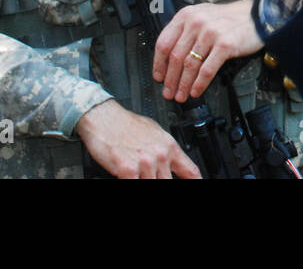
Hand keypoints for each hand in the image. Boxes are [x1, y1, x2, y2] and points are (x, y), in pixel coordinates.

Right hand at [75, 99, 200, 178]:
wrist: (104, 117)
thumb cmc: (126, 124)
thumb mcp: (155, 133)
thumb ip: (165, 150)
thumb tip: (172, 162)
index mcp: (169, 146)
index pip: (190, 171)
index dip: (196, 181)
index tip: (199, 183)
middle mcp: (160, 155)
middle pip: (168, 182)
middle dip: (161, 181)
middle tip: (152, 175)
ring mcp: (145, 162)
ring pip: (152, 184)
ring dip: (145, 180)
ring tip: (139, 174)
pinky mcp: (127, 169)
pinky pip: (134, 184)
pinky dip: (132, 182)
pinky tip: (128, 176)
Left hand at [153, 0, 261, 101]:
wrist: (257, 16)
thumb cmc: (229, 18)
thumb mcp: (202, 15)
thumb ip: (185, 30)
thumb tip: (169, 56)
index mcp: (186, 15)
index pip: (164, 42)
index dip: (158, 64)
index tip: (159, 77)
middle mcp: (196, 22)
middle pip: (175, 57)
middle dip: (170, 79)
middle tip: (168, 92)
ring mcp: (210, 33)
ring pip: (190, 65)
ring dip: (183, 85)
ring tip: (181, 95)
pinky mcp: (225, 45)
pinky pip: (207, 70)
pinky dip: (199, 84)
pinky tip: (196, 91)